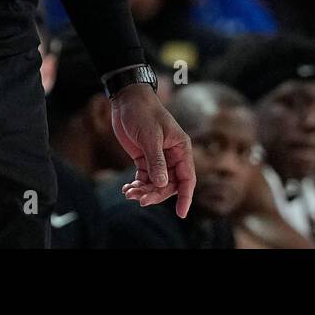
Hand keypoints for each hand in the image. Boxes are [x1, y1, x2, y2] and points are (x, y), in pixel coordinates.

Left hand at [110, 83, 195, 217]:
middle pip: (170, 185)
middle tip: (139, 198)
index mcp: (181, 148)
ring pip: (156, 184)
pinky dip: (137, 185)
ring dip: (144, 191)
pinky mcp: (144, 158)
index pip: (187, 178)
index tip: (181, 214)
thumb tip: (163, 184)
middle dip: (156, 194)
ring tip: (129, 193)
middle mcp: (172, 155)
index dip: (186, 197)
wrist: (127, 100)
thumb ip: (157, 161)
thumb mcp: (150, 137)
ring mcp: (158, 158)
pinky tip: (127, 189)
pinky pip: (145, 178)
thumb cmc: (143, 113)